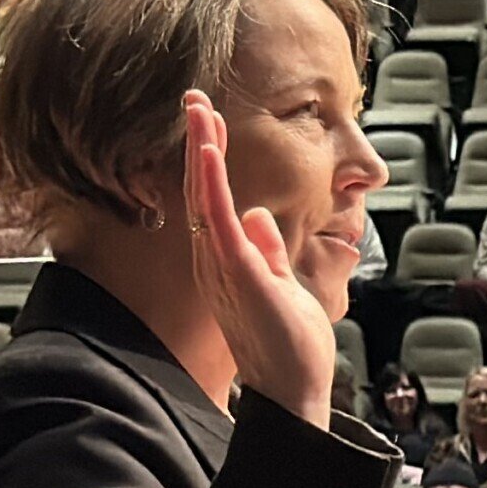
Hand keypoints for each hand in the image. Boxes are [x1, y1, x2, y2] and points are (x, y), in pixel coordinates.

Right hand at [184, 93, 332, 425]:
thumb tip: (258, 215)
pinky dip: (211, 183)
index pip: (213, 199)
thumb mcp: (280, 284)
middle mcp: (215, 259)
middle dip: (200, 142)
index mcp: (226, 260)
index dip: (209, 159)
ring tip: (198, 110)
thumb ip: (267, 250)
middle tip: (194, 98)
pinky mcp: (237, 272)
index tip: (208, 122)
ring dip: (202, 150)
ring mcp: (222, 265)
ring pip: (205, 196)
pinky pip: (218, 219)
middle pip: (201, 190)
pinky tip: (207, 152)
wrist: (292, 389)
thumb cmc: (288, 344)